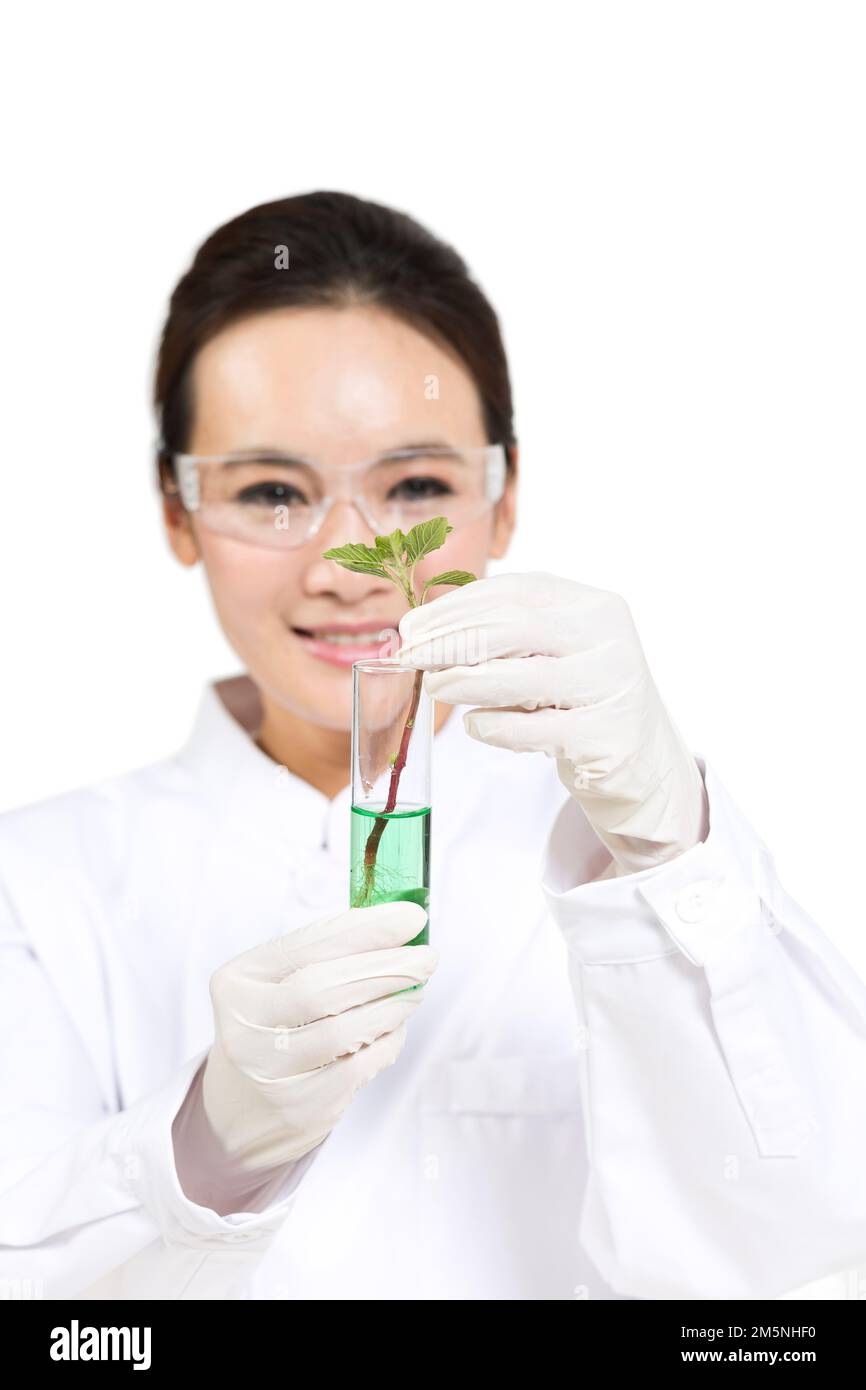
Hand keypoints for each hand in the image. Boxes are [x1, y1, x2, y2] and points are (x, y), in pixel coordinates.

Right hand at [193, 901, 436, 1180]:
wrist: (244, 1105)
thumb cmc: (276, 1026)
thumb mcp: (278, 982)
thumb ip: (328, 954)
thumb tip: (400, 926)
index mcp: (236, 983)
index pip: (307, 946)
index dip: (365, 930)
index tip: (410, 917)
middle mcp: (242, 1028)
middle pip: (324, 989)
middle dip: (386, 969)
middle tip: (427, 958)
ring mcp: (268, 1073)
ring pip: (343, 1031)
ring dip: (391, 1006)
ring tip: (414, 992)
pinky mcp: (299, 1108)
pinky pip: (357, 1069)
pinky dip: (386, 1043)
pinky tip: (394, 1030)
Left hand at [397, 571, 707, 876]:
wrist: (642, 764)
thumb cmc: (580, 702)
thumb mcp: (550, 655)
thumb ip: (502, 636)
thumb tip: (420, 630)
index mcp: (591, 605)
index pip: (513, 592)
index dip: (454, 607)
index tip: (410, 628)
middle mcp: (608, 637)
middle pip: (512, 627)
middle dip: (450, 641)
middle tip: (409, 657)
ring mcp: (612, 686)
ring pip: (520, 677)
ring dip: (464, 682)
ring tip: (434, 687)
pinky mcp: (606, 737)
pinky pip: (532, 729)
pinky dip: (492, 727)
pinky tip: (476, 726)